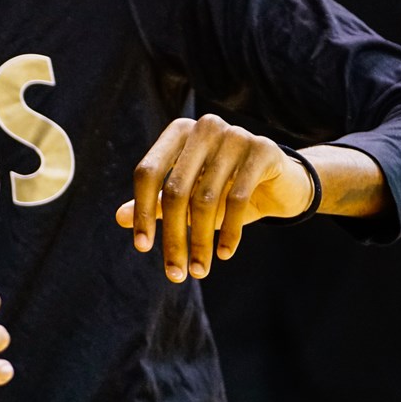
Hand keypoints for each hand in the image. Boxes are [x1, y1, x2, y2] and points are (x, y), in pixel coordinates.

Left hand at [115, 114, 313, 281]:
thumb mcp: (188, 197)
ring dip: (201, 242)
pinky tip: (224, 254)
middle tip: (174, 274)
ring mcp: (235, 135)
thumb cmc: (225, 190)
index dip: (143, 211)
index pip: (148, 172)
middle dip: (174, 237)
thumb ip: (155, 203)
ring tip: (199, 270)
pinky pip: (237, 198)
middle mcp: (204, 127)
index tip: (142, 248)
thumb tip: (119, 217)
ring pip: (205, 199)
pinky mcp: (263, 149)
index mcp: (179, 132)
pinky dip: (229, 232)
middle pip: (176, 190)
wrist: (281, 184)